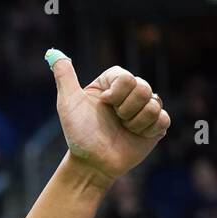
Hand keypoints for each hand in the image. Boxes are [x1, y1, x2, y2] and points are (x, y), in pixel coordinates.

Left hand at [48, 51, 169, 184]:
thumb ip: (65, 77)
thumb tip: (53, 54)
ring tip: (123, 129)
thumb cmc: (78, 134)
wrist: (92, 163)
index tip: (104, 104)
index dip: (117, 91)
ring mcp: (144, 109)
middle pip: (143, 87)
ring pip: (154, 102)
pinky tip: (135, 136)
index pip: (126, 76)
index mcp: (112, 85)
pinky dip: (147, 129)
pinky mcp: (156, 126)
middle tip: (114, 120)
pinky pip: (163, 118)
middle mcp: (130, 94)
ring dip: (135, 120)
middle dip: (125, 107)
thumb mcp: (68, 104)